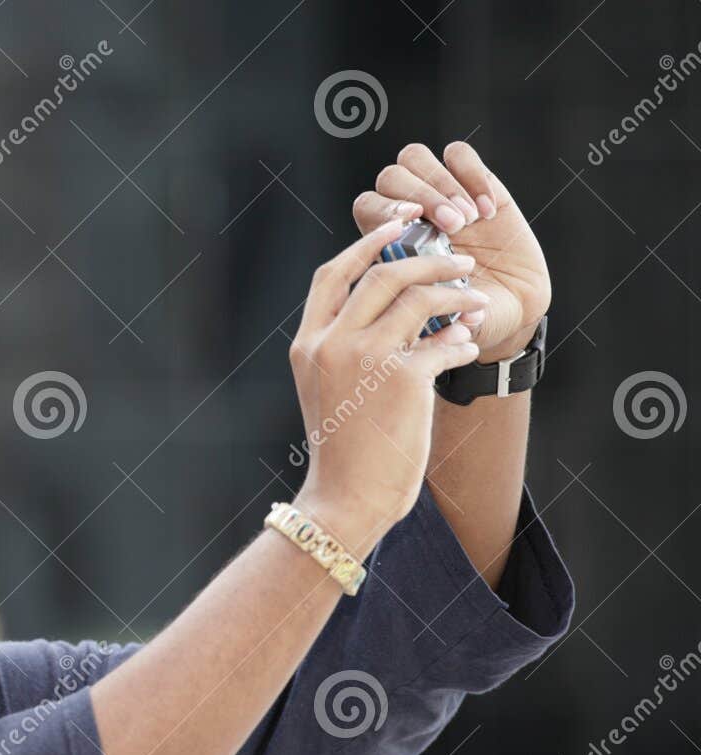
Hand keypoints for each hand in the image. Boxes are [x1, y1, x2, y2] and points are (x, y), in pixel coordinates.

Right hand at [289, 219, 487, 548]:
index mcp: (308, 345)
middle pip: (381, 274)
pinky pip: (443, 342)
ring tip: (478, 299)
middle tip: (459, 259)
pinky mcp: (401, 379)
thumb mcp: (329, 391)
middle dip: (427, 259)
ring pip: (419, 299)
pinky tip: (468, 345)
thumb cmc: (343, 451)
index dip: (366, 244)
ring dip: (457, 293)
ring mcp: (364, 359)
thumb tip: (405, 310)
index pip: (332, 275)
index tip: (398, 226)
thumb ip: (348, 349)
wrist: (345, 498)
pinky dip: (462, 340)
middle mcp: (330, 344)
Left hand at [351, 141, 549, 362]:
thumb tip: (427, 297)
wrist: (507, 309)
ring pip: (415, 158)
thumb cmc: (463, 318)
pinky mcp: (473, 183)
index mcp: (387, 243)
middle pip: (390, 177)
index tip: (413, 222)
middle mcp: (409, 215)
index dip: (386, 209)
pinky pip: (458, 154)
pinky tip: (488, 212)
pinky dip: (472, 175)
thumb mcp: (437, 320)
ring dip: (442, 184)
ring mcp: (439, 195)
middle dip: (422, 195)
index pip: (368, 207)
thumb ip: (426, 307)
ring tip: (468, 221)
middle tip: (453, 227)